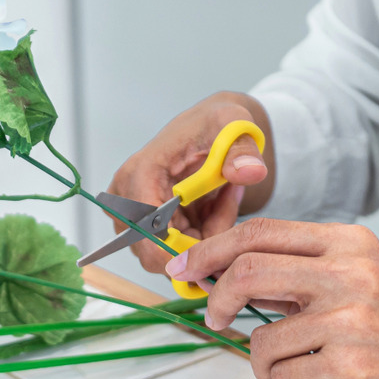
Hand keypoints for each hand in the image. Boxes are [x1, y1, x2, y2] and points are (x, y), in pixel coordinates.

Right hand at [106, 92, 274, 272]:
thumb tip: (250, 172)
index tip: (220, 239)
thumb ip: (243, 149)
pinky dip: (204, 236)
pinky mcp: (148, 226)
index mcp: (140, 174)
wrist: (211, 128)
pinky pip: (180, 250)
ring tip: (223, 199)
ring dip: (206, 237)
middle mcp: (128, 198)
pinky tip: (215, 207)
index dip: (183, 247)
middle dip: (201, 242)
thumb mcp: (233, 125)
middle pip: (159, 252)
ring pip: (172, 255)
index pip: (146, 232)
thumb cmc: (213, 123)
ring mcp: (136, 215)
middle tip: (228, 206)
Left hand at [166, 218, 378, 378]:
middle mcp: (352, 273)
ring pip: (261, 337)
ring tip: (288, 373)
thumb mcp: (362, 282)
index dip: (212, 250)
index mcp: (350, 244)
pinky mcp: (349, 367)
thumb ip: (304, 273)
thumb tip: (231, 274)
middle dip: (217, 298)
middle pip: (247, 270)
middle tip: (214, 318)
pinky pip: (282, 376)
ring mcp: (351, 320)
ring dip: (261, 364)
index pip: (261, 232)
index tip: (188, 270)